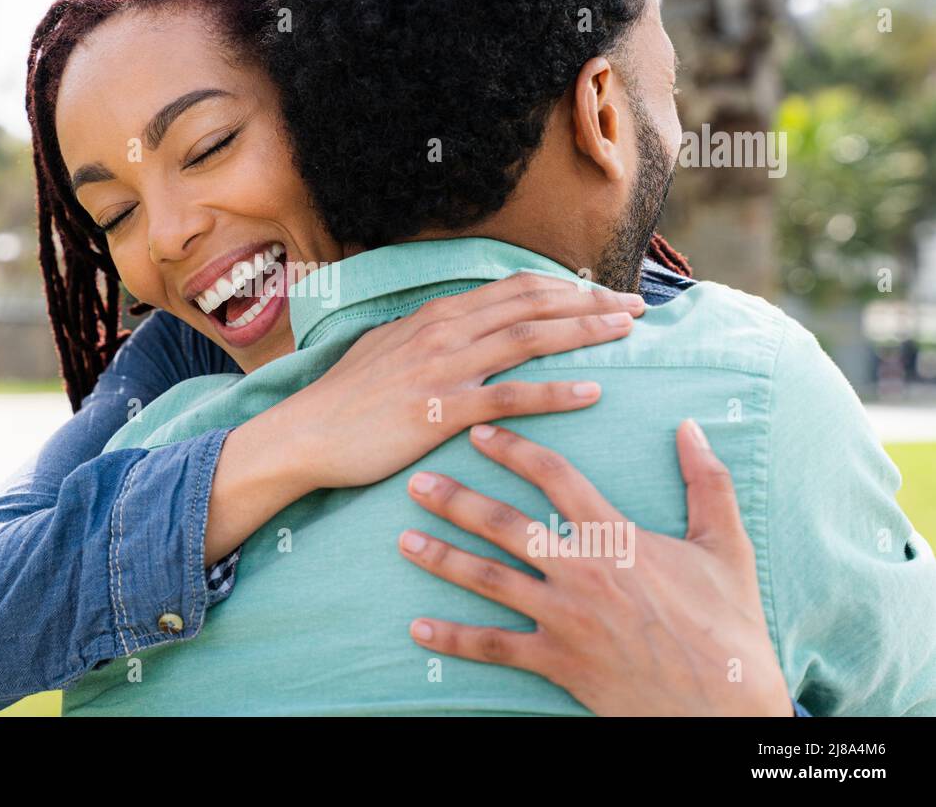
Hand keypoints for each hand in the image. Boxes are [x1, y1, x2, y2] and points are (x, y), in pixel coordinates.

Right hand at [260, 272, 644, 489]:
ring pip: (528, 339)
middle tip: (637, 305)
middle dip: (590, 302)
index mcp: (436, 316)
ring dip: (583, 332)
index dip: (564, 289)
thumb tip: (455, 324)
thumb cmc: (345, 397)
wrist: (307, 433)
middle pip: (532, 305)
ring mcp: (443, 369)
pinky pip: (509, 397)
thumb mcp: (386, 347)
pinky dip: (554, 391)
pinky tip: (591, 390)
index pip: (513, 290)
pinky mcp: (440, 411)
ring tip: (626, 331)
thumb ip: (427, 333)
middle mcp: (444, 332)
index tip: (602, 293)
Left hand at [397, 420, 792, 715]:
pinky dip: (454, 639)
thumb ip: (708, 482)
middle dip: (457, 500)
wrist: (726, 705)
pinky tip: (419, 628)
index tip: (480, 432)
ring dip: (442, 558)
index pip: (555, 477)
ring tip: (403, 539)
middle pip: (506, 525)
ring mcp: (565, 618)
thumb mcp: (728, 547)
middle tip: (416, 482)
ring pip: (490, 580)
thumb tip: (692, 426)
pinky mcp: (558, 661)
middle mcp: (582, 572)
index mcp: (618, 537)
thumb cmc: (728, 624)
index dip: (515, 449)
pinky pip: (495, 648)